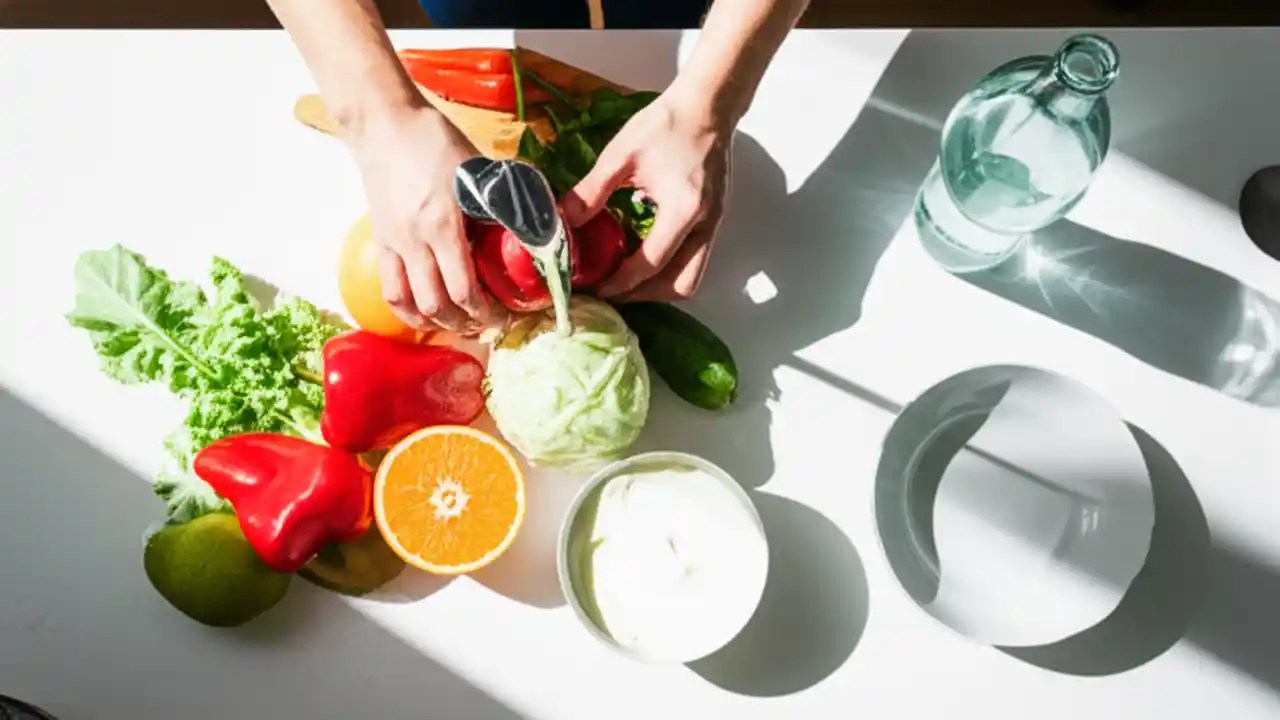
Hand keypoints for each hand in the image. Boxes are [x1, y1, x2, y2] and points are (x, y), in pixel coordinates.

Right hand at [348, 104, 504, 332]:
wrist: (382, 122)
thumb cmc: (433, 139)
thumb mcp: (478, 169)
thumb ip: (503, 202)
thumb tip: (535, 230)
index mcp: (442, 224)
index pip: (464, 289)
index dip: (488, 312)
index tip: (506, 315)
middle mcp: (414, 241)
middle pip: (437, 306)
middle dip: (466, 323)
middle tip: (489, 324)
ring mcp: (393, 243)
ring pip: (409, 305)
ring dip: (435, 322)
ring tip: (459, 323)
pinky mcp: (380, 241)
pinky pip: (390, 289)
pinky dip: (407, 309)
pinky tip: (425, 312)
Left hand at [561, 91, 732, 301]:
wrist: (706, 106)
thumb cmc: (666, 124)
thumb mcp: (621, 155)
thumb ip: (592, 191)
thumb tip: (564, 220)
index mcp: (682, 209)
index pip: (651, 264)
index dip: (622, 283)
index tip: (598, 289)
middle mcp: (705, 224)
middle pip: (682, 284)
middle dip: (646, 294)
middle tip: (613, 290)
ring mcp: (714, 224)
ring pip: (692, 276)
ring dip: (661, 285)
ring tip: (628, 278)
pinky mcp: (714, 219)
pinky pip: (695, 259)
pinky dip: (670, 267)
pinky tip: (645, 255)